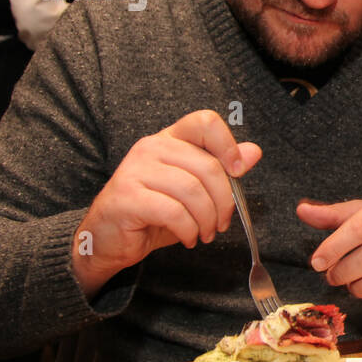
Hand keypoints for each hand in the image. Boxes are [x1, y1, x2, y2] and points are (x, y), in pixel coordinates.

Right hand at [72, 110, 261, 297]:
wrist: (107, 239)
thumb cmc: (152, 213)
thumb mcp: (193, 190)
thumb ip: (221, 170)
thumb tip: (254, 152)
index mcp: (170, 139)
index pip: (204, 122)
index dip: (228, 145)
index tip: (238, 171)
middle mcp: (151, 147)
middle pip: (208, 166)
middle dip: (224, 202)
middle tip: (221, 223)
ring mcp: (135, 170)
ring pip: (192, 191)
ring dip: (207, 220)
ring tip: (204, 233)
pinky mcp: (127, 196)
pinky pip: (173, 212)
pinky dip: (188, 230)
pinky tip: (187, 238)